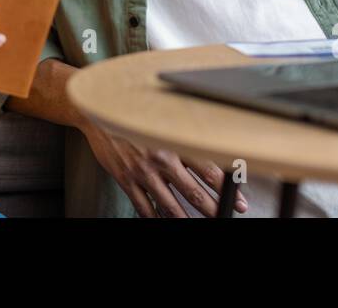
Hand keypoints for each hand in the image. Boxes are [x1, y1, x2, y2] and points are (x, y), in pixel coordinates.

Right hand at [80, 121, 247, 216]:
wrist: (99, 111)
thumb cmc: (134, 113)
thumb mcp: (164, 120)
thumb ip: (184, 138)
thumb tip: (208, 154)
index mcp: (175, 141)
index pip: (208, 170)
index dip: (226, 189)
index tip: (238, 200)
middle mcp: (162, 158)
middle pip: (193, 191)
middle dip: (213, 209)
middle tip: (225, 216)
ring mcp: (143, 171)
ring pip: (170, 204)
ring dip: (185, 218)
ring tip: (196, 226)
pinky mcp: (126, 180)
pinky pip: (143, 205)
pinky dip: (154, 217)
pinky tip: (161, 221)